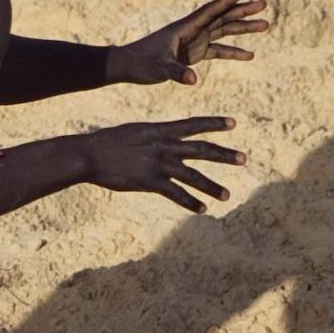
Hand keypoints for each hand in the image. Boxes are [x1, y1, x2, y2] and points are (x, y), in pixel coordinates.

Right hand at [83, 117, 244, 211]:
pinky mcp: (150, 182)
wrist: (89, 154)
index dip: (214, 124)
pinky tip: (202, 209)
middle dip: (224, 154)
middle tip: (244, 158)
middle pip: (201, 150)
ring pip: (193, 176)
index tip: (233, 123)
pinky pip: (176, 194)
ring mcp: (158, 164)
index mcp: (160, 130)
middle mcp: (164, 146)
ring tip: (227, 195)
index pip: (194, 125)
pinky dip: (190, 202)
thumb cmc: (108, 142)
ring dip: (211, 187)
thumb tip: (165, 137)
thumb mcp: (135, 132)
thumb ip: (154, 136)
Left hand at [107, 0, 269, 85]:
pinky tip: (249, 55)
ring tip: (265, 24)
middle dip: (243, 11)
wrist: (129, 66)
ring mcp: (195, 40)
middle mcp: (193, 30)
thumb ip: (177, 72)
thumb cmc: (141, 63)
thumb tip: (193, 80)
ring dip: (243, 28)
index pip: (209, 11)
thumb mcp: (160, 68)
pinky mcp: (194, 53)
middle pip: (222, 17)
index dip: (226, 1)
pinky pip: (218, 50)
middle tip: (264, 4)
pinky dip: (233, 52)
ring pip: (224, 30)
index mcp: (185, 27)